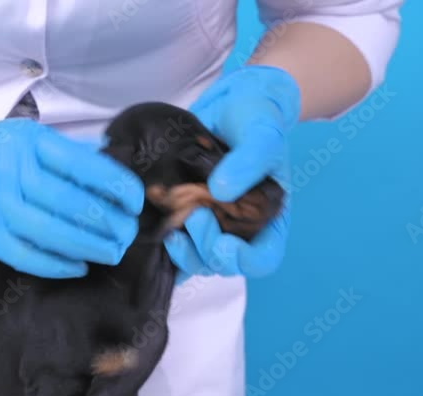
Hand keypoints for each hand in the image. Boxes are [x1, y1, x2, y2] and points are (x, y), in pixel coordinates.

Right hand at [0, 119, 143, 277]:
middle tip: (128, 233)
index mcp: (29, 142)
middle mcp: (10, 171)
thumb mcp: (32, 140)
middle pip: (69, 202)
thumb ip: (72, 156)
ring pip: (50, 231)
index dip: (115, 186)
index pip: (83, 166)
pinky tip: (80, 266)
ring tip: (112, 252)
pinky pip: (27, 256)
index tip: (135, 202)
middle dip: (107, 222)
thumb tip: (120, 181)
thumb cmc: (0, 155)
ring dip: (88, 246)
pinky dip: (57, 264)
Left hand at [164, 65, 299, 282]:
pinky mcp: (184, 216)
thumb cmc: (256, 118)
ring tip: (170, 226)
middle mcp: (240, 228)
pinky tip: (153, 229)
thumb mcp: (262, 132)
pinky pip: (175, 245)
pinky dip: (163, 246)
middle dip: (206, 250)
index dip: (243, 261)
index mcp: (268, 218)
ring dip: (182, 251)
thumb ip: (249, 160)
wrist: (231, 104)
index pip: (262, 259)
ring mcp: (211, 224)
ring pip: (196, 260)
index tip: (223, 243)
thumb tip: (221, 192)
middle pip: (224, 265)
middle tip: (193, 217)